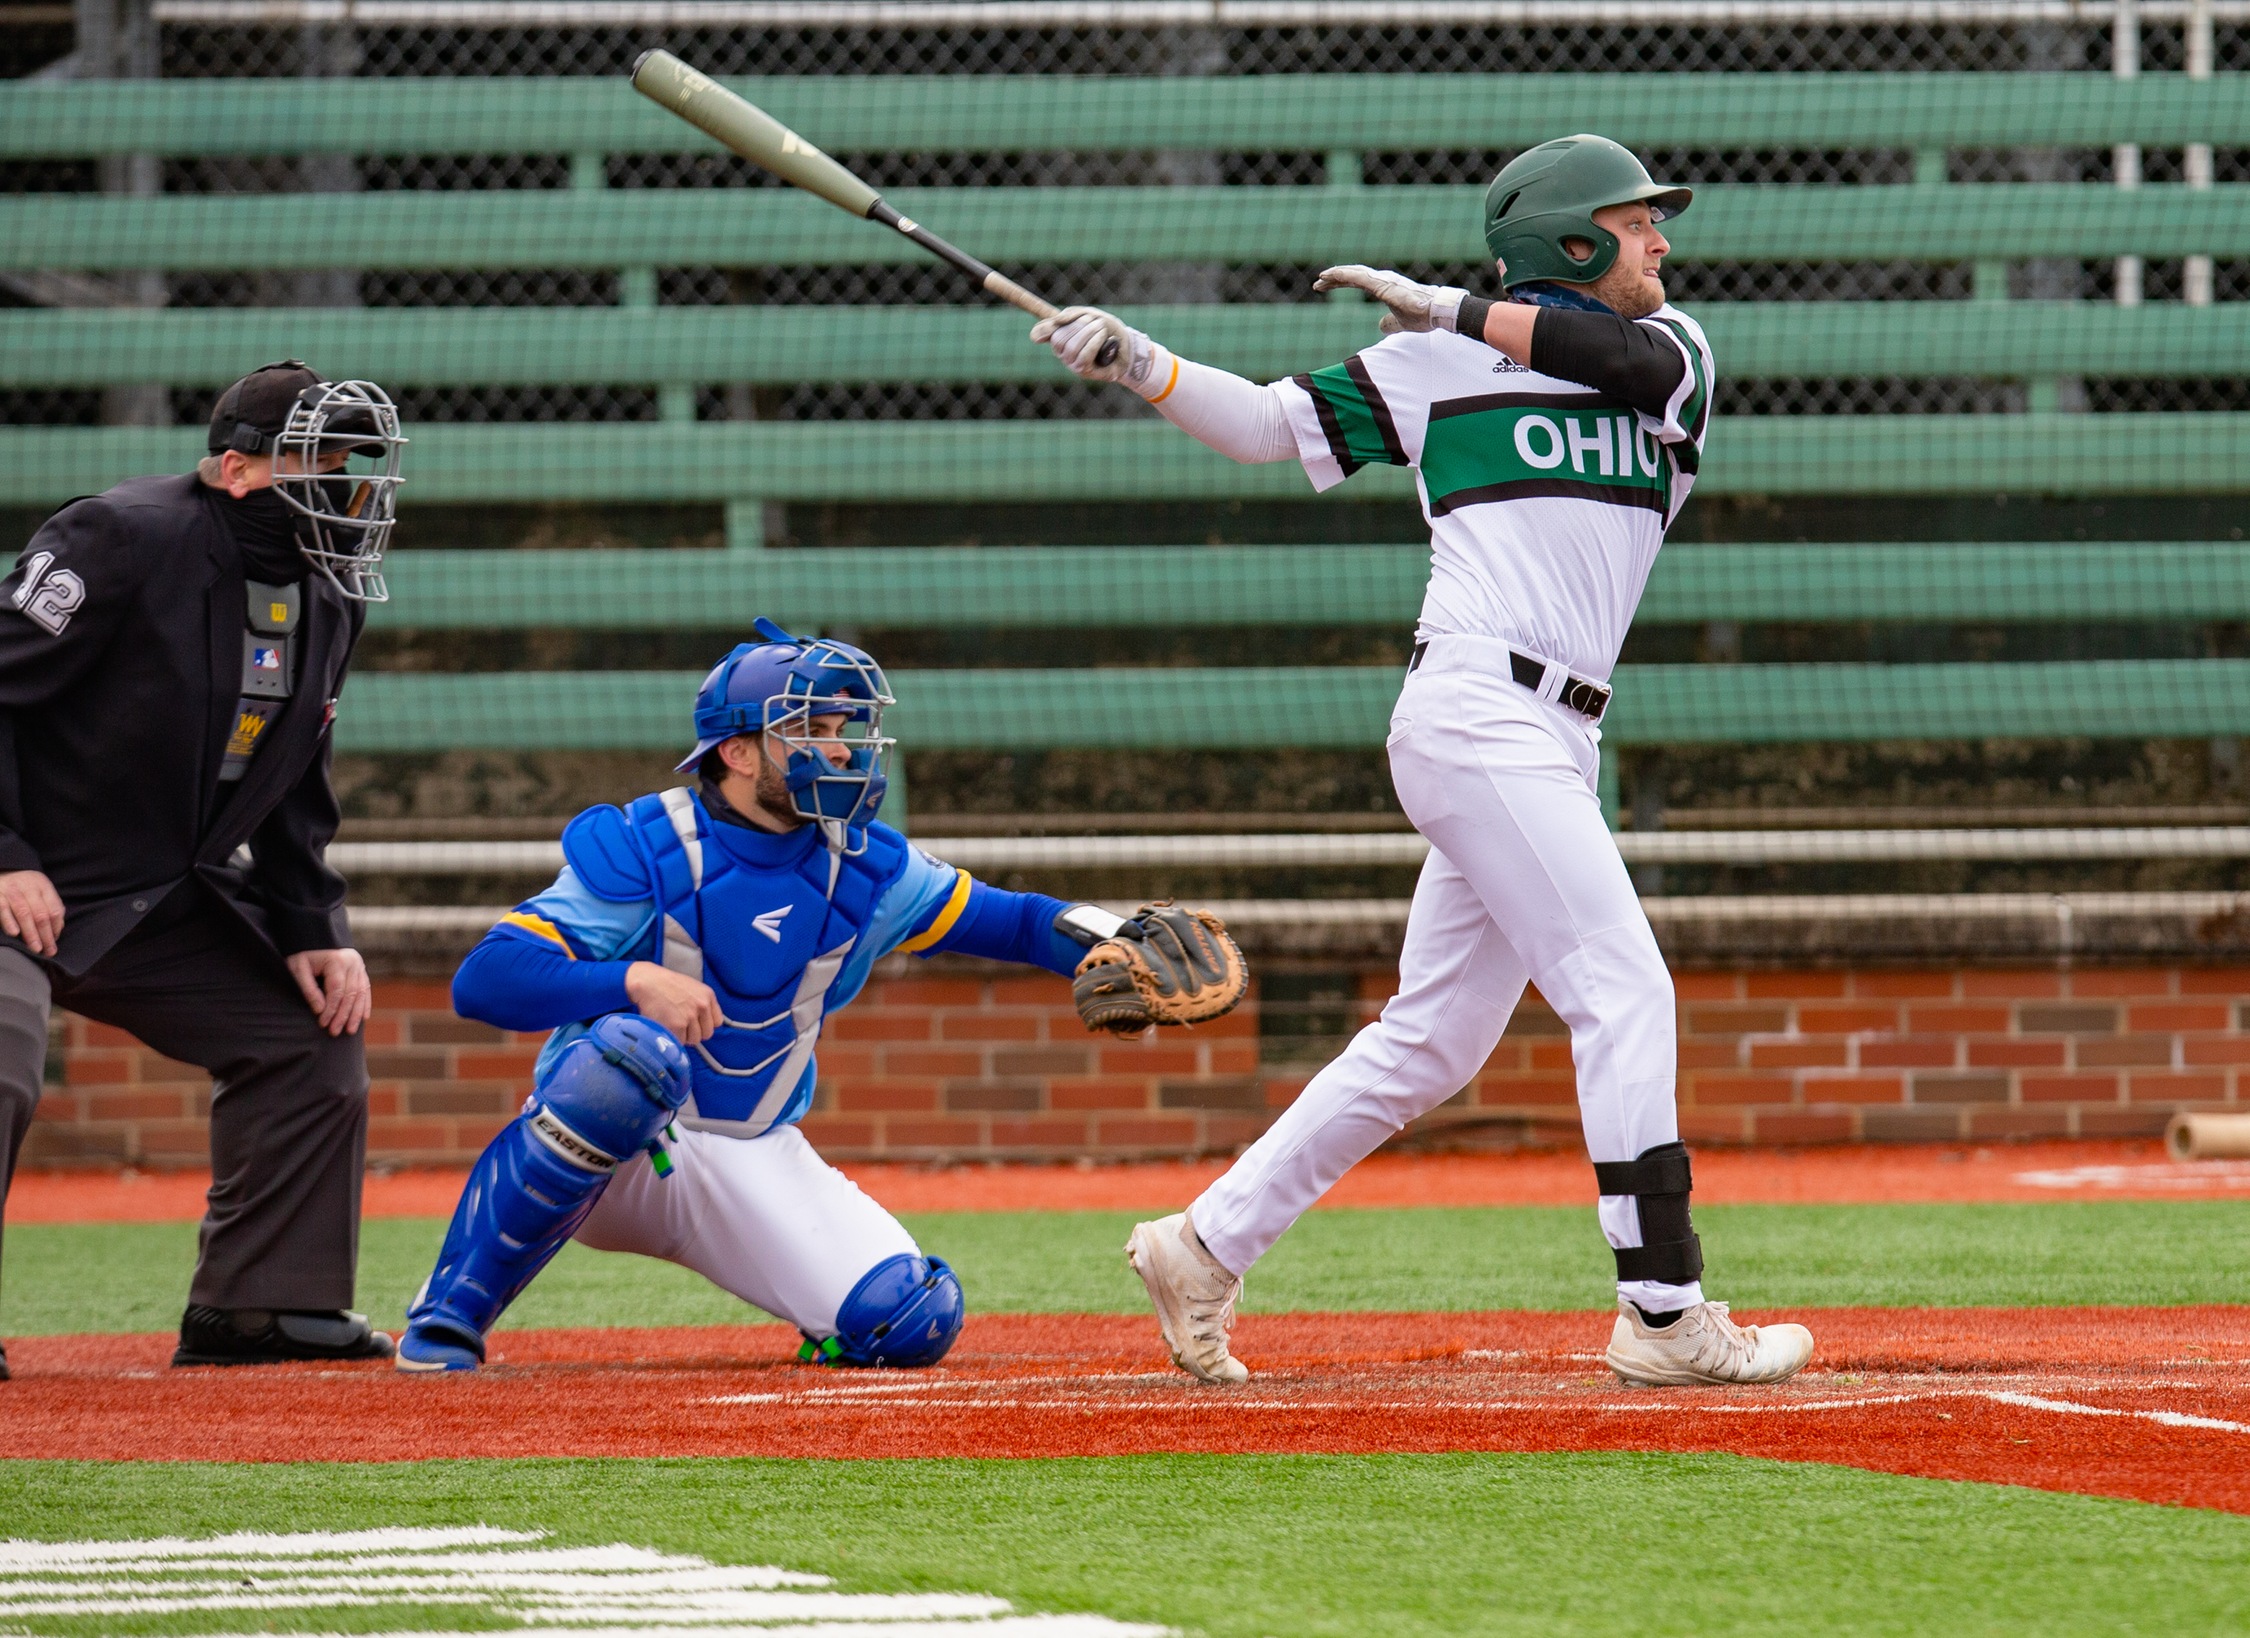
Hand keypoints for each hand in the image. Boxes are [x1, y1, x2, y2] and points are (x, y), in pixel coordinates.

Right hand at [0, 870, 62, 957]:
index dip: (56, 928)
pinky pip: (3, 909)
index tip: (55, 942)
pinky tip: (14, 933)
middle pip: (41, 914)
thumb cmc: (22, 888)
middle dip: (46, 935)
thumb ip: (49, 907)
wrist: (0, 873)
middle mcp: (28, 886)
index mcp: (42, 885)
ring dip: (31, 933)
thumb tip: (57, 929)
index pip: (55, 909)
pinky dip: (9, 922)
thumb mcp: (39, 891)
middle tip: (48, 951)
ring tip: (35, 948)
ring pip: (24, 913)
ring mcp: (11, 890)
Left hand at [286, 947, 371, 1036]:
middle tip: (335, 1032)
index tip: (323, 1023)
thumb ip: (309, 989)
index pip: (337, 990)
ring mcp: (359, 966)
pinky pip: (366, 989)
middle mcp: (353, 962)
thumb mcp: (298, 970)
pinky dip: (365, 1004)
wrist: (313, 940)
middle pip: (351, 994)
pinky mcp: (361, 970)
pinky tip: (364, 1017)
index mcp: (337, 960)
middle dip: (343, 1015)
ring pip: (361, 993)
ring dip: (356, 1014)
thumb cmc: (301, 956)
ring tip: (351, 1030)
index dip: (331, 1009)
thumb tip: (320, 1010)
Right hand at [625, 960, 722, 1045]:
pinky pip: (681, 1041)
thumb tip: (705, 1024)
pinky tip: (666, 1027)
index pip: (717, 1022)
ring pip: (694, 1040)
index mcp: (708, 996)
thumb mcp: (693, 988)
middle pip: (707, 1034)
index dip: (705, 1024)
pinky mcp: (676, 1026)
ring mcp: (689, 1016)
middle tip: (682, 1025)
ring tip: (673, 1025)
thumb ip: (702, 1004)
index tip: (695, 1023)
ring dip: (684, 1036)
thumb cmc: (667, 985)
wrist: (647, 981)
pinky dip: (674, 1038)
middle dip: (695, 1032)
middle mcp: (702, 1006)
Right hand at [1030, 306, 1170, 395]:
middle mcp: (1062, 352)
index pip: (1043, 333)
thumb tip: (1051, 325)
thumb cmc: (1106, 329)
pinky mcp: (1084, 371)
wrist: (1127, 344)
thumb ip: (1070, 315)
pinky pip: (1084, 357)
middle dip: (1079, 325)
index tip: (1050, 325)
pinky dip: (1094, 343)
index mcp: (1059, 337)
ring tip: (1102, 328)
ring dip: (1089, 333)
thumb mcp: (1088, 315)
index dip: (1042, 329)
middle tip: (1095, 321)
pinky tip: (1103, 337)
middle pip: (1059, 338)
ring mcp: (1072, 363)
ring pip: (1071, 348)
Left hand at [1313, 265, 1468, 334]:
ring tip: (1320, 279)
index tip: (1326, 286)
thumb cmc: (1423, 315)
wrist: (1437, 311)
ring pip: (1354, 274)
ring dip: (1336, 276)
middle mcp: (1383, 280)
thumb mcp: (1401, 322)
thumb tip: (1381, 326)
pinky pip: (1359, 278)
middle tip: (1318, 283)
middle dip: (1335, 279)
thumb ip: (1390, 323)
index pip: (1358, 281)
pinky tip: (1332, 276)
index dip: (1341, 283)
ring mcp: (1383, 281)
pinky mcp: (1383, 285)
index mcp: (1385, 287)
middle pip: (1353, 276)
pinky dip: (1345, 275)